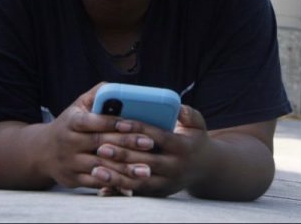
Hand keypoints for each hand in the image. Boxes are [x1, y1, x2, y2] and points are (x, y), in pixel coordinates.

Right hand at [41, 83, 156, 189]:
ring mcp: (69, 162)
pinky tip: (132, 184)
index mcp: (71, 121)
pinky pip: (96, 183)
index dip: (113, 123)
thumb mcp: (78, 106)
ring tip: (146, 170)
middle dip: (127, 144)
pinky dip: (114, 184)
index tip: (133, 124)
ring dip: (124, 169)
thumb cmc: (69, 125)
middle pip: (100, 143)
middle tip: (150, 144)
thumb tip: (118, 87)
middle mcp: (68, 142)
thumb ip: (97, 94)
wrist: (42, 151)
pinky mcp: (72, 179)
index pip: (93, 121)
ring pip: (100, 166)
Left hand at [90, 104, 209, 196]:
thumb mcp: (198, 124)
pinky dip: (119, 189)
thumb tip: (177, 106)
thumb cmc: (196, 140)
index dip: (138, 129)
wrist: (206, 169)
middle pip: (144, 161)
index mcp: (182, 147)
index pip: (157, 137)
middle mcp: (175, 167)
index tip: (118, 123)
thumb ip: (189, 113)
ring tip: (95, 168)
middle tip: (99, 147)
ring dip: (116, 175)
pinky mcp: (159, 193)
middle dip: (121, 154)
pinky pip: (136, 192)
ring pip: (138, 180)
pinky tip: (102, 184)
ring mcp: (167, 183)